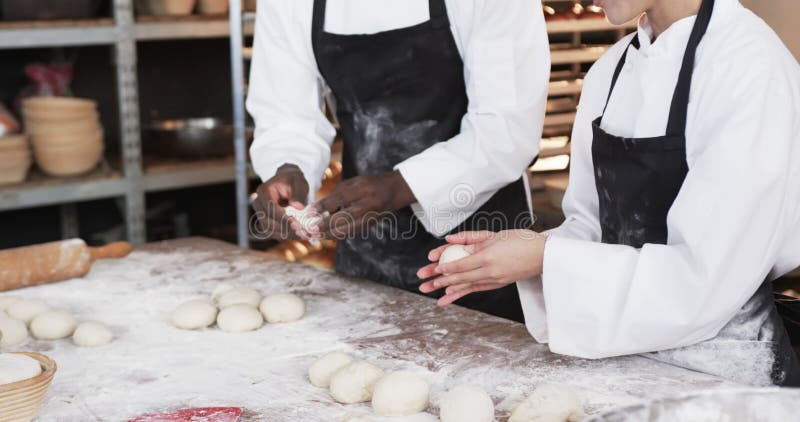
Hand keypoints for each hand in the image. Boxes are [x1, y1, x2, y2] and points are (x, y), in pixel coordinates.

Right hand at [251, 164, 308, 239]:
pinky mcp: (266, 222)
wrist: (288, 183)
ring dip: (286, 234)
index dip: (282, 217)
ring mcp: (261, 214)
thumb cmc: (293, 181)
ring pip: (270, 230)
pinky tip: (298, 236)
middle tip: (301, 232)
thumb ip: (298, 194)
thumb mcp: (299, 183)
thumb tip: (298, 207)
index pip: (270, 207)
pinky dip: (286, 236)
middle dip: (285, 228)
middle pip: (268, 221)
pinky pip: (273, 233)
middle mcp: (258, 203)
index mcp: (264, 191)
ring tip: (302, 235)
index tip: (296, 224)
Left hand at [309, 171, 415, 238]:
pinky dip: (337, 235)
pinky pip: (350, 232)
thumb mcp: (353, 182)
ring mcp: (369, 218)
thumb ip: (337, 195)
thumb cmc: (368, 184)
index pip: (340, 199)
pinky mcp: (368, 226)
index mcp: (362, 190)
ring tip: (315, 234)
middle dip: (325, 225)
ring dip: (329, 233)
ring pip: (347, 229)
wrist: (392, 191)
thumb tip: (319, 209)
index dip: (324, 206)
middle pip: (343, 218)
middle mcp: (367, 205)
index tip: (310, 212)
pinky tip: (326, 235)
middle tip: (310, 228)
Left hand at [417, 230, 546, 305]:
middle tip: (424, 283)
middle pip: (460, 276)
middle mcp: (490, 271)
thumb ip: (471, 238)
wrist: (543, 256)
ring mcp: (494, 279)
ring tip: (431, 293)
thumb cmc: (520, 240)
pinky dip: (461, 293)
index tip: (434, 269)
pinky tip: (448, 298)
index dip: (446, 267)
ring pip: (466, 285)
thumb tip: (450, 240)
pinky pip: (475, 289)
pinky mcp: (498, 284)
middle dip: (440, 280)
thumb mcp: (494, 234)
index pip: (462, 263)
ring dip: (447, 290)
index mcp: (489, 256)